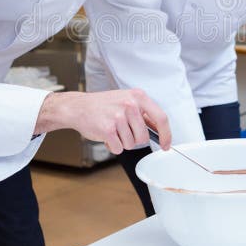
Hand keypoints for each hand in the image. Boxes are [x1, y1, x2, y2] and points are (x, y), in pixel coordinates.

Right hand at [34, 89, 171, 154]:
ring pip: (131, 144)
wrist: (79, 107)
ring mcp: (119, 116)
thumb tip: (160, 131)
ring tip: (112, 130)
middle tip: (123, 131)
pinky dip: (113, 146)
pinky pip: (119, 148)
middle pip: (144, 136)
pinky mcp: (108, 129)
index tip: (166, 145)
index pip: (161, 118)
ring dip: (122, 142)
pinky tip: (106, 135)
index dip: (166, 135)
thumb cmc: (104, 105)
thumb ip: (143, 114)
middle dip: (134, 139)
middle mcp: (130, 104)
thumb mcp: (127, 100)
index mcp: (138, 96)